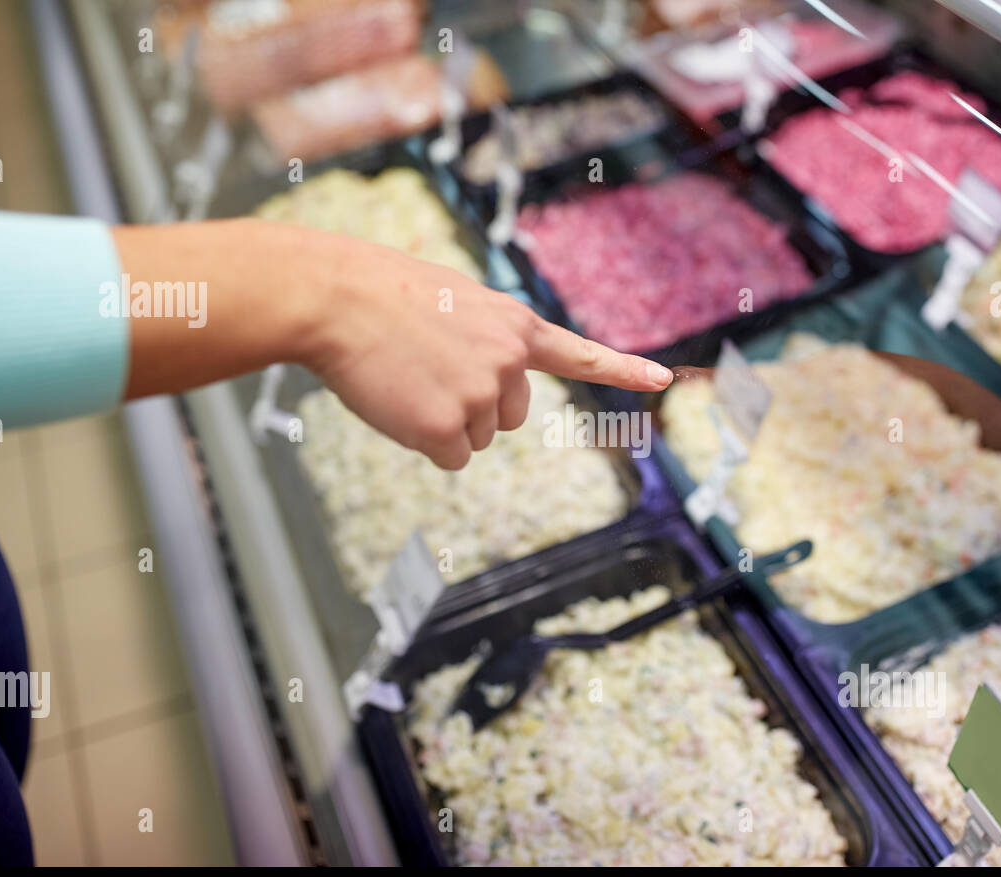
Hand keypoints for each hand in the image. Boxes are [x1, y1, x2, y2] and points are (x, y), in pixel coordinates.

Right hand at [118, 218, 672, 469]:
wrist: (336, 298)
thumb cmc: (382, 294)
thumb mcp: (453, 300)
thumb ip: (486, 339)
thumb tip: (486, 395)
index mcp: (514, 325)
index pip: (579, 353)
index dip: (623, 370)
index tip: (664, 380)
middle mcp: (509, 361)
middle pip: (508, 417)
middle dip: (472, 405)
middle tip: (426, 368)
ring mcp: (482, 395)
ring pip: (476, 437)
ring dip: (443, 419)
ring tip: (407, 375)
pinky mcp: (448, 427)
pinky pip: (450, 457)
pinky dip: (423, 441)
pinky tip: (399, 403)